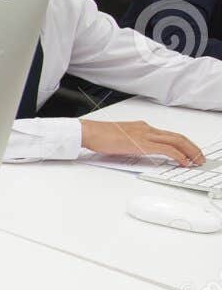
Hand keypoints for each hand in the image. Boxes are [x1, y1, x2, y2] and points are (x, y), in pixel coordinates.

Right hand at [80, 119, 203, 164]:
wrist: (90, 132)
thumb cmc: (99, 137)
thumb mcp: (120, 141)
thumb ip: (133, 145)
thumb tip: (140, 154)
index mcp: (142, 128)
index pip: (168, 135)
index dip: (182, 144)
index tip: (189, 152)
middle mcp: (147, 129)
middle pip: (177, 136)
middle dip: (192, 147)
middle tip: (199, 157)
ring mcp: (146, 134)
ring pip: (177, 141)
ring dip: (190, 151)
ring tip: (196, 161)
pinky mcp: (143, 143)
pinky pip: (168, 149)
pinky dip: (179, 155)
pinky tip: (183, 162)